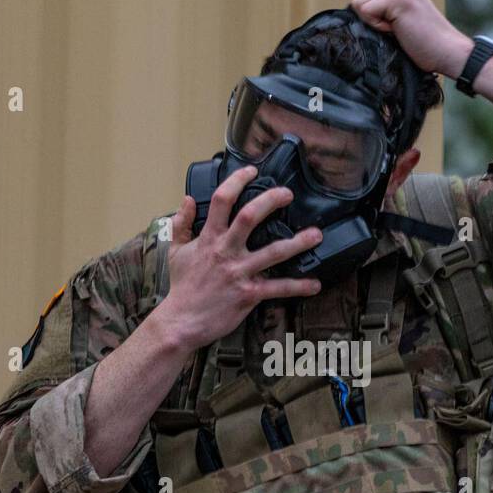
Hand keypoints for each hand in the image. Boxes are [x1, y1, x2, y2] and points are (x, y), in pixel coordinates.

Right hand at [154, 165, 322, 351]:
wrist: (181, 321)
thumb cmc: (182, 286)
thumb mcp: (176, 251)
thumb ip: (181, 223)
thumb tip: (187, 199)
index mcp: (209, 238)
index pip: (221, 200)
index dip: (237, 181)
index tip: (252, 170)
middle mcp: (225, 251)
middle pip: (250, 217)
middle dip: (271, 201)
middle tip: (288, 193)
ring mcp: (238, 272)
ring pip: (273, 252)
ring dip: (298, 243)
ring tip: (316, 235)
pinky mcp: (248, 294)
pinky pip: (278, 288)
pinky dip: (298, 287)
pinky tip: (315, 284)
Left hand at [351, 0, 471, 78]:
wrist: (448, 52)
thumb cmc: (425, 45)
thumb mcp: (400, 21)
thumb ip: (382, 10)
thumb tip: (353, 16)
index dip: (370, 12)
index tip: (391, 27)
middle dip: (369, 16)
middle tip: (394, 29)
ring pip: (359, 2)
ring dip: (373, 22)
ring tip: (397, 30)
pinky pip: (366, 10)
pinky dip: (377, 26)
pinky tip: (397, 31)